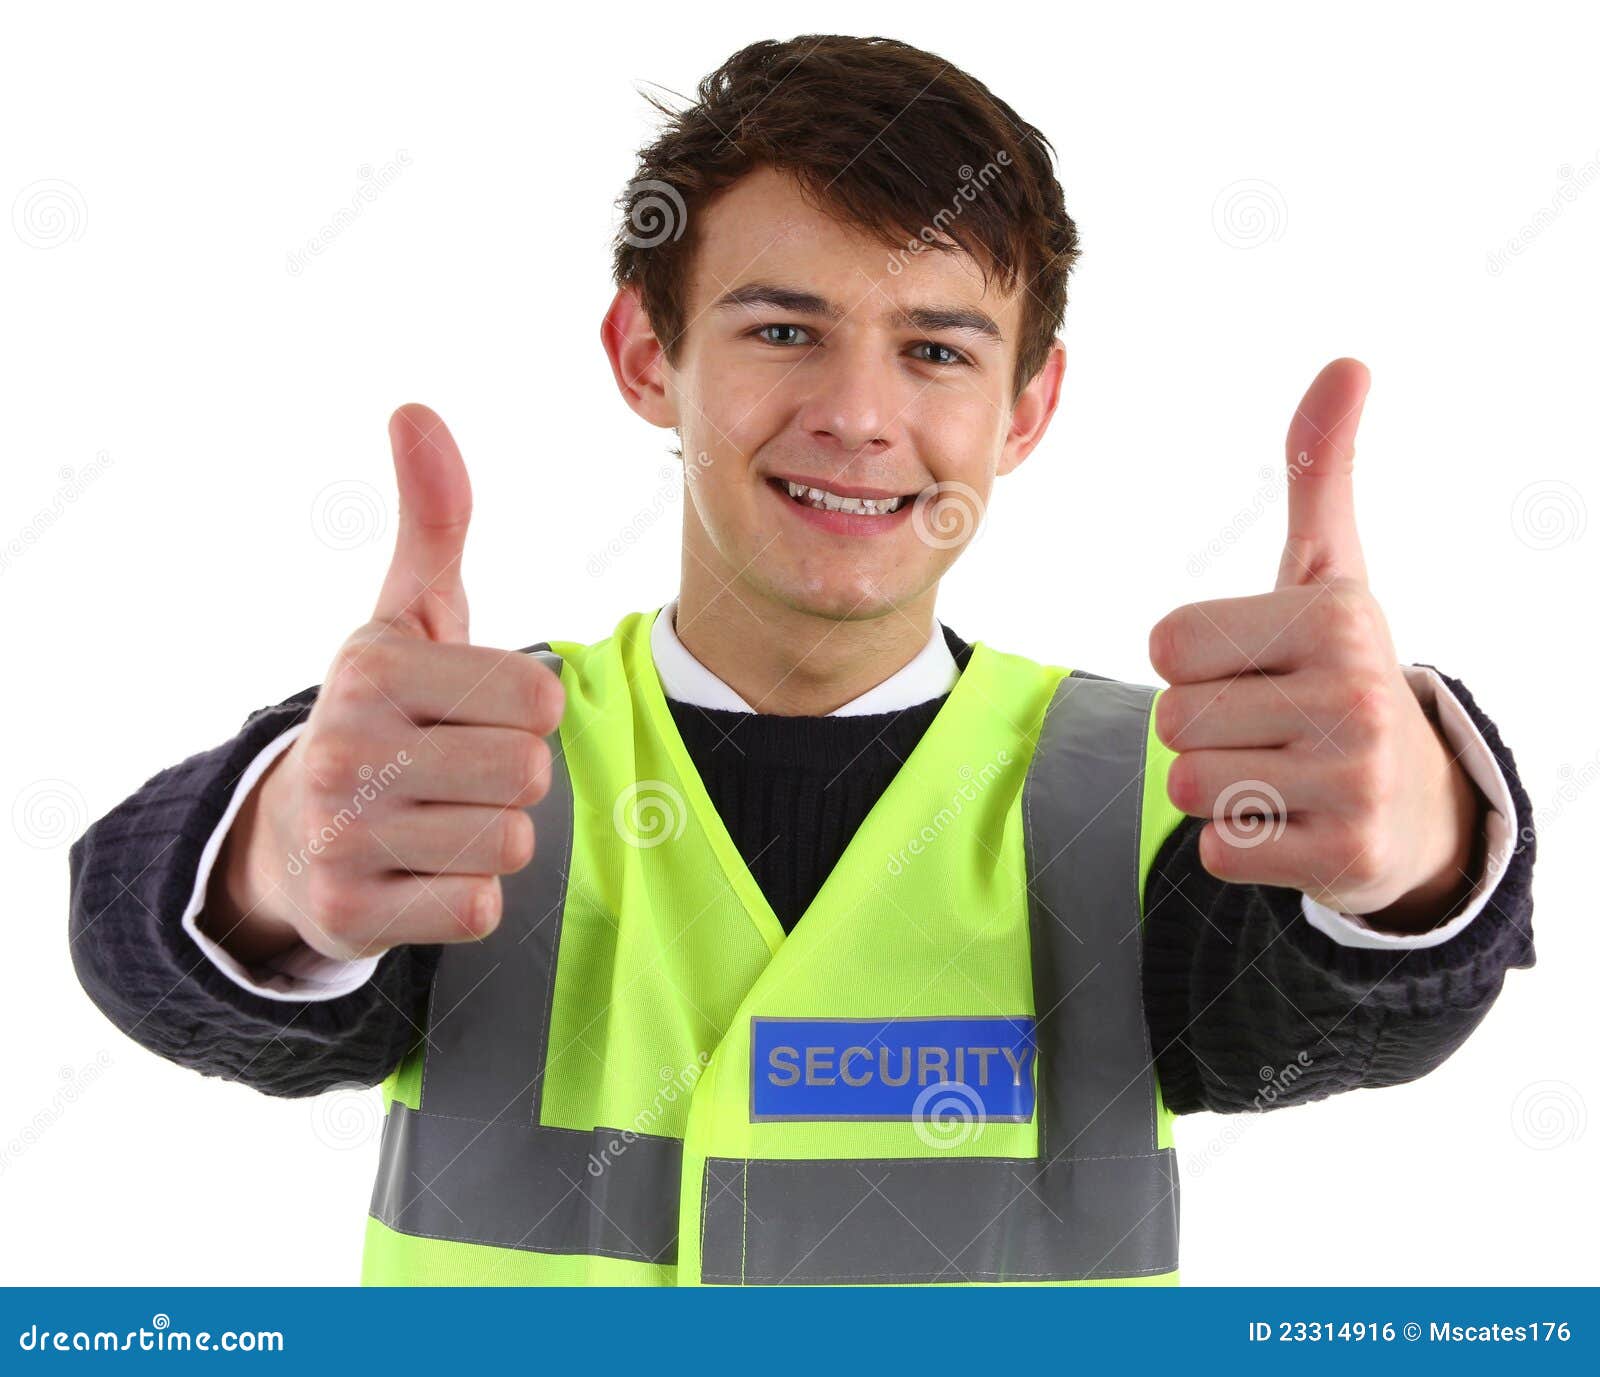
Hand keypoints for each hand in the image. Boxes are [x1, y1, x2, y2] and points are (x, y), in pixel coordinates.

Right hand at [206, 405, 564, 961]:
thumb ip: (433, 520)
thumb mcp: (407, 616)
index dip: (521, 711)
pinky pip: (479, 908)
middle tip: (451, 771)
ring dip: (488, 836)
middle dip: (510, 775)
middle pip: (530, 772)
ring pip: (510, 843)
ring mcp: (342, 835)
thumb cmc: (384, 714)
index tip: (465, 713)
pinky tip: (417, 872)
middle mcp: (346, 748)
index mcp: (373, 667)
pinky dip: (464, 896)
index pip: (538, 696)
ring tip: (433, 818)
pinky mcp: (351, 914)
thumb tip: (415, 410)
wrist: (295, 833)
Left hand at [1148, 359, 1479, 927]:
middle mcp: (1355, 694)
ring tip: (1283, 773)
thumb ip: (1320, 472)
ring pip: (1187, 786)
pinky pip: (1217, 851)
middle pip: (1172, 719)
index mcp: (1338, 616)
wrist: (1417, 804)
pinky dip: (1239, 845)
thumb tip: (1348, 362)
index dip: (1195, 664)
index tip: (1258, 669)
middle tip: (1271, 728)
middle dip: (1203, 729)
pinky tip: (1294, 823)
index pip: (1168, 646)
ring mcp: (1353, 781)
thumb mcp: (1331, 572)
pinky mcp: (1341, 857)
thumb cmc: (1342, 674)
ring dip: (1219, 787)